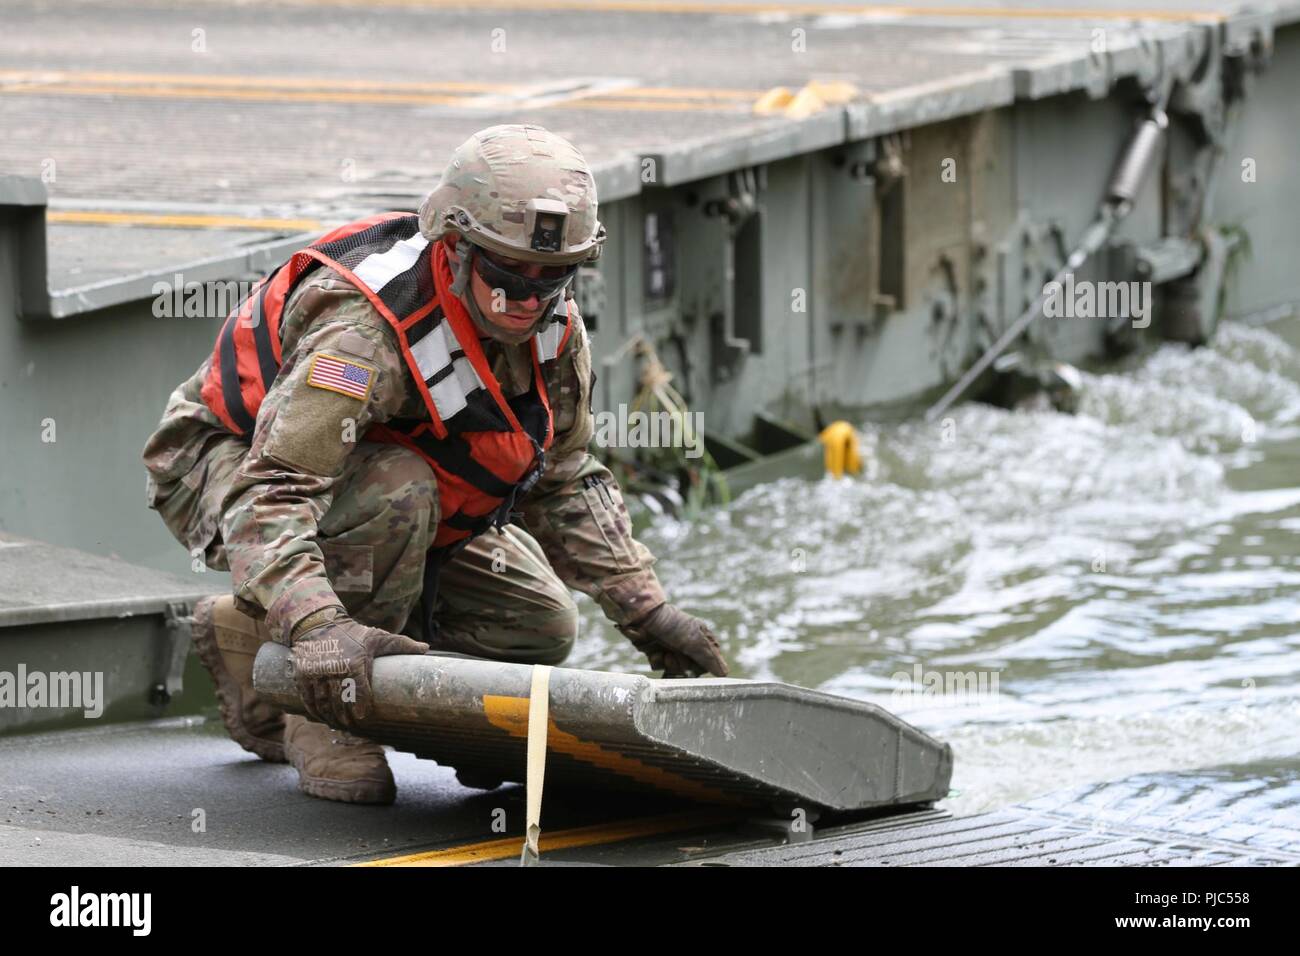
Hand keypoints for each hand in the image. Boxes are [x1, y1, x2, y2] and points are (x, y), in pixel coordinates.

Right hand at [290, 608, 427, 728]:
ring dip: (331, 718)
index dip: (361, 707)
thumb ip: (402, 644)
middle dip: (347, 718)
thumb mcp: (378, 637)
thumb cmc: (353, 634)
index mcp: (355, 662)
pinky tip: (322, 719)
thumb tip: (426, 649)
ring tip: (339, 725)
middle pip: (341, 701)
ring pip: (324, 703)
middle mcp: (335, 668)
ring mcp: (316, 673)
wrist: (319, 623)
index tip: (364, 718)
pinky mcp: (302, 675)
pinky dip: (314, 712)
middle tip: (352, 727)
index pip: (360, 691)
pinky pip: (308, 699)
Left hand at [618, 603, 728, 677]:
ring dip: (668, 663)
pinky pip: (660, 667)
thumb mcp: (694, 641)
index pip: (709, 663)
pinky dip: (657, 660)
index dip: (700, 666)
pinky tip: (654, 651)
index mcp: (702, 639)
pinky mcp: (658, 652)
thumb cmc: (672, 625)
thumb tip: (725, 674)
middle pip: (691, 670)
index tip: (693, 661)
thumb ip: (709, 659)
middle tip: (675, 653)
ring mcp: (673, 648)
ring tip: (664, 652)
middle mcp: (688, 645)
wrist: (642, 618)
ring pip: (675, 670)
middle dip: (682, 664)